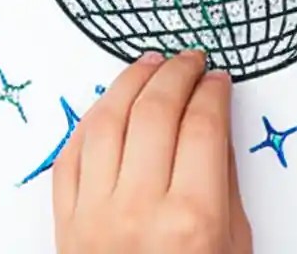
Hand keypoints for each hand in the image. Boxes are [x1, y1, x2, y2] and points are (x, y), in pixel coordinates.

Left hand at [53, 51, 252, 253]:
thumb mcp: (230, 245)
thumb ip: (225, 184)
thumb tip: (216, 123)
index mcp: (191, 219)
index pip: (203, 127)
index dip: (212, 92)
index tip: (218, 80)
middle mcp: (138, 210)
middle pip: (154, 113)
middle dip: (176, 74)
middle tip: (190, 61)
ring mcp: (94, 213)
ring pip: (106, 121)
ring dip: (130, 81)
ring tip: (150, 65)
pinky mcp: (66, 221)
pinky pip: (71, 153)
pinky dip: (91, 119)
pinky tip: (112, 102)